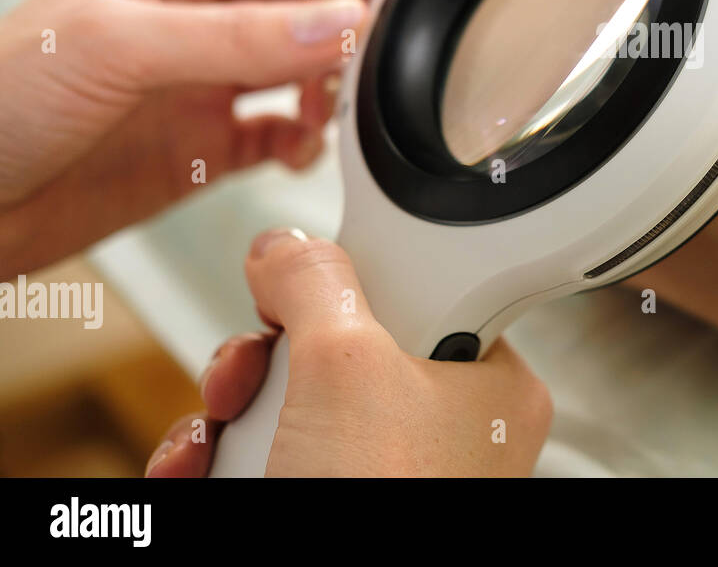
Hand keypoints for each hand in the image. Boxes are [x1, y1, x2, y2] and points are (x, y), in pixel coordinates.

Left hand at [0, 0, 407, 278]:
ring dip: (333, 87)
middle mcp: (194, 24)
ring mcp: (200, 88)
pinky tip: (301, 147)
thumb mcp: (118, 47)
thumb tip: (335, 21)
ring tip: (341, 103)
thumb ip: (235, 36)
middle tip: (405, 39)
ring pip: (302, 73)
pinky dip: (304, 142)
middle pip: (306, 10)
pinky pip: (279, 136)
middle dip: (358, 23)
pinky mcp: (200, 149)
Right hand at [146, 230, 552, 476]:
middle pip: (338, 351)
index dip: (342, 292)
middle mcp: (446, 430)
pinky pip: (273, 460)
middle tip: (249, 376)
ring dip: (232, 417)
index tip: (297, 300)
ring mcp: (387, 476)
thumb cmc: (387, 499)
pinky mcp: (335, 502)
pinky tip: (197, 470)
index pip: (413, 293)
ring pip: (293, 409)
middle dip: (266, 362)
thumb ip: (316, 281)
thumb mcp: (345, 360)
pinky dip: (223, 464)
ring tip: (217, 438)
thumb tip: (288, 247)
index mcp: (489, 381)